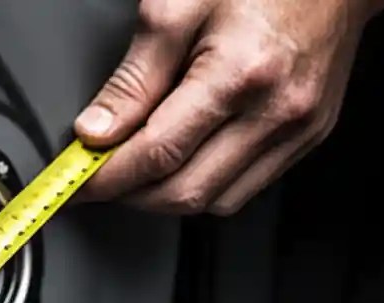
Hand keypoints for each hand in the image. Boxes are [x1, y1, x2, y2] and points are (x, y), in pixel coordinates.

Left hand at [74, 0, 383, 214]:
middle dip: (130, 194)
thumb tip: (96, 131)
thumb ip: (133, 77)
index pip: (157, 153)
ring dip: (165, 196)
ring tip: (139, 166)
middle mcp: (276, 111)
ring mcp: (298, 131)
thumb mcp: (176, 7)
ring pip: (214, 202)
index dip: (107, 176)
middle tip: (99, 176)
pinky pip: (244, 189)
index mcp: (240, 74)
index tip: (75, 182)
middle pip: (184, 192)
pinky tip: (184, 159)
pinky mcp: (308, 139)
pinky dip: (204, 184)